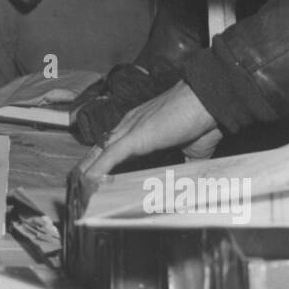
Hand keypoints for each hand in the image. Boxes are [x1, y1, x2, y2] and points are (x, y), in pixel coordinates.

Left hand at [76, 81, 217, 177]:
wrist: (211, 99)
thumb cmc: (203, 120)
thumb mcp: (190, 149)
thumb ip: (181, 163)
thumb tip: (185, 181)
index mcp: (140, 125)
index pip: (112, 145)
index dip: (101, 161)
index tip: (93, 177)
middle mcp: (130, 124)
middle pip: (100, 148)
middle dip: (88, 167)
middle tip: (77, 185)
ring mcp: (131, 128)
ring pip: (101, 152)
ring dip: (87, 171)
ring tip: (77, 188)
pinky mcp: (136, 135)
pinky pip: (111, 155)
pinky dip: (98, 169)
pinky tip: (88, 182)